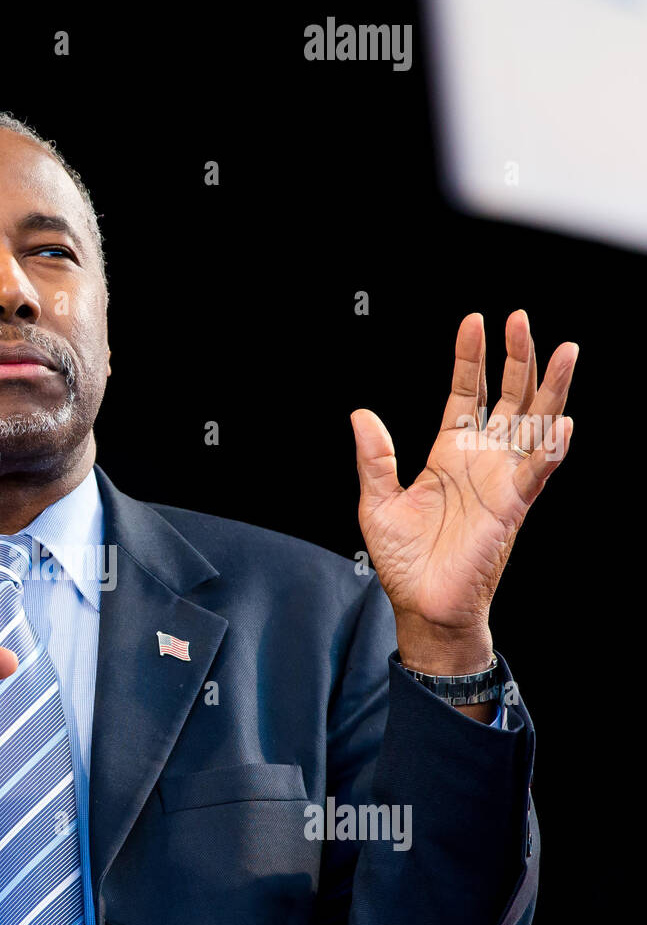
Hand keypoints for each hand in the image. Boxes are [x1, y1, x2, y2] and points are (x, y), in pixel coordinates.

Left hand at [351, 310, 575, 674]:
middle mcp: (482, 459)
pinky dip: (551, 447)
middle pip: (509, 395)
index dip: (471, 357)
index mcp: (449, 452)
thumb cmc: (403, 560)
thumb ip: (373, 459)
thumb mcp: (377, 502)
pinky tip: (561, 421)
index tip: (474, 322)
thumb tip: (360, 415)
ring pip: (534, 422)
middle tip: (522, 319)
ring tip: (564, 349)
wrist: (422, 605)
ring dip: (550, 387)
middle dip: (518, 357)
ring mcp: (501, 479)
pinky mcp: (512, 505)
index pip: (466, 392)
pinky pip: (537, 471)